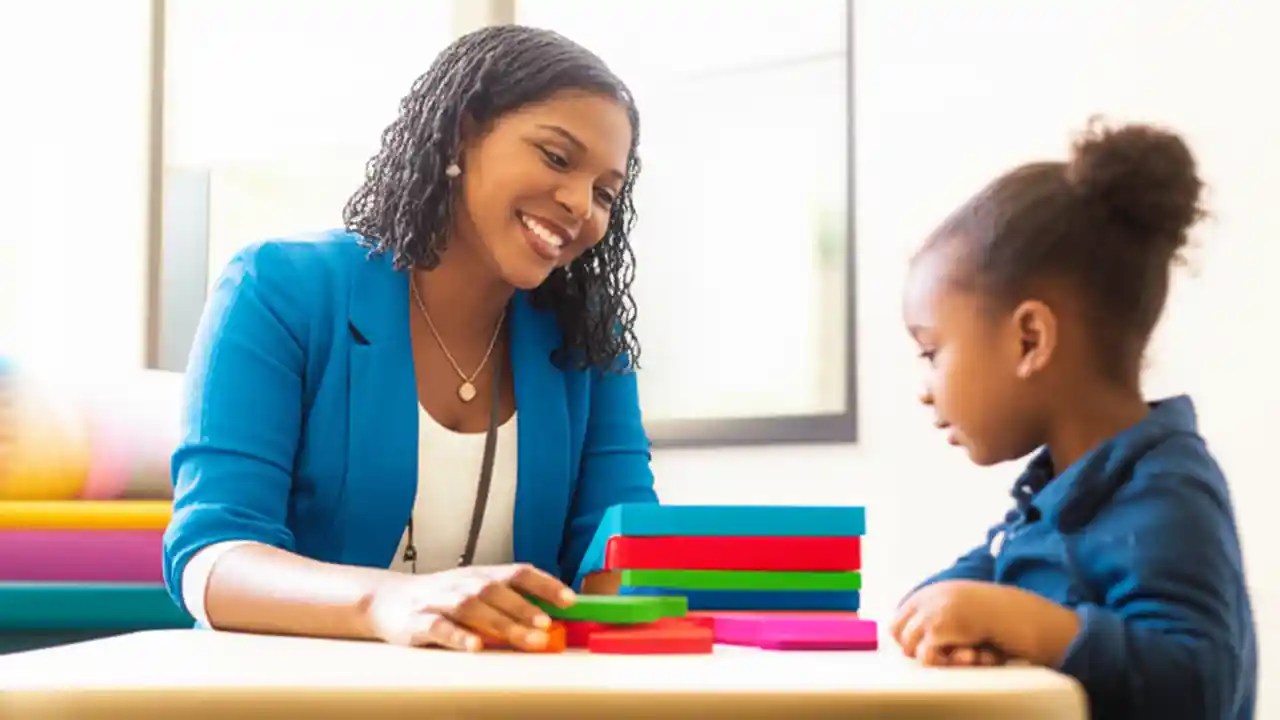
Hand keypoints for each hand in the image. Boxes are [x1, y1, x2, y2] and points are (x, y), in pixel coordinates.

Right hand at [364, 563, 575, 651]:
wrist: (389, 599)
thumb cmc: (443, 598)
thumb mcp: (476, 590)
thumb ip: (509, 601)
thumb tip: (552, 618)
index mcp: (482, 575)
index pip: (519, 573)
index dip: (545, 584)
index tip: (569, 600)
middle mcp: (464, 584)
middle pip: (498, 593)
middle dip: (525, 610)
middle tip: (548, 627)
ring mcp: (441, 601)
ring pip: (473, 609)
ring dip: (502, 623)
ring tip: (527, 638)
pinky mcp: (419, 621)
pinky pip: (441, 628)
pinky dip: (459, 636)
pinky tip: (476, 646)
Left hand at [892, 580, 1005, 663]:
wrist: (1013, 611)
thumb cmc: (992, 612)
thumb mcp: (958, 603)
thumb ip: (936, 611)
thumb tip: (911, 637)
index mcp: (927, 593)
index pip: (897, 619)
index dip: (907, 638)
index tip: (921, 649)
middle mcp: (923, 600)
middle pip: (896, 633)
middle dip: (912, 649)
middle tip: (937, 656)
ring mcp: (929, 613)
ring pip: (908, 647)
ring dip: (929, 657)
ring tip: (957, 655)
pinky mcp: (938, 628)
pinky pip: (925, 656)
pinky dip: (940, 663)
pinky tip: (964, 656)